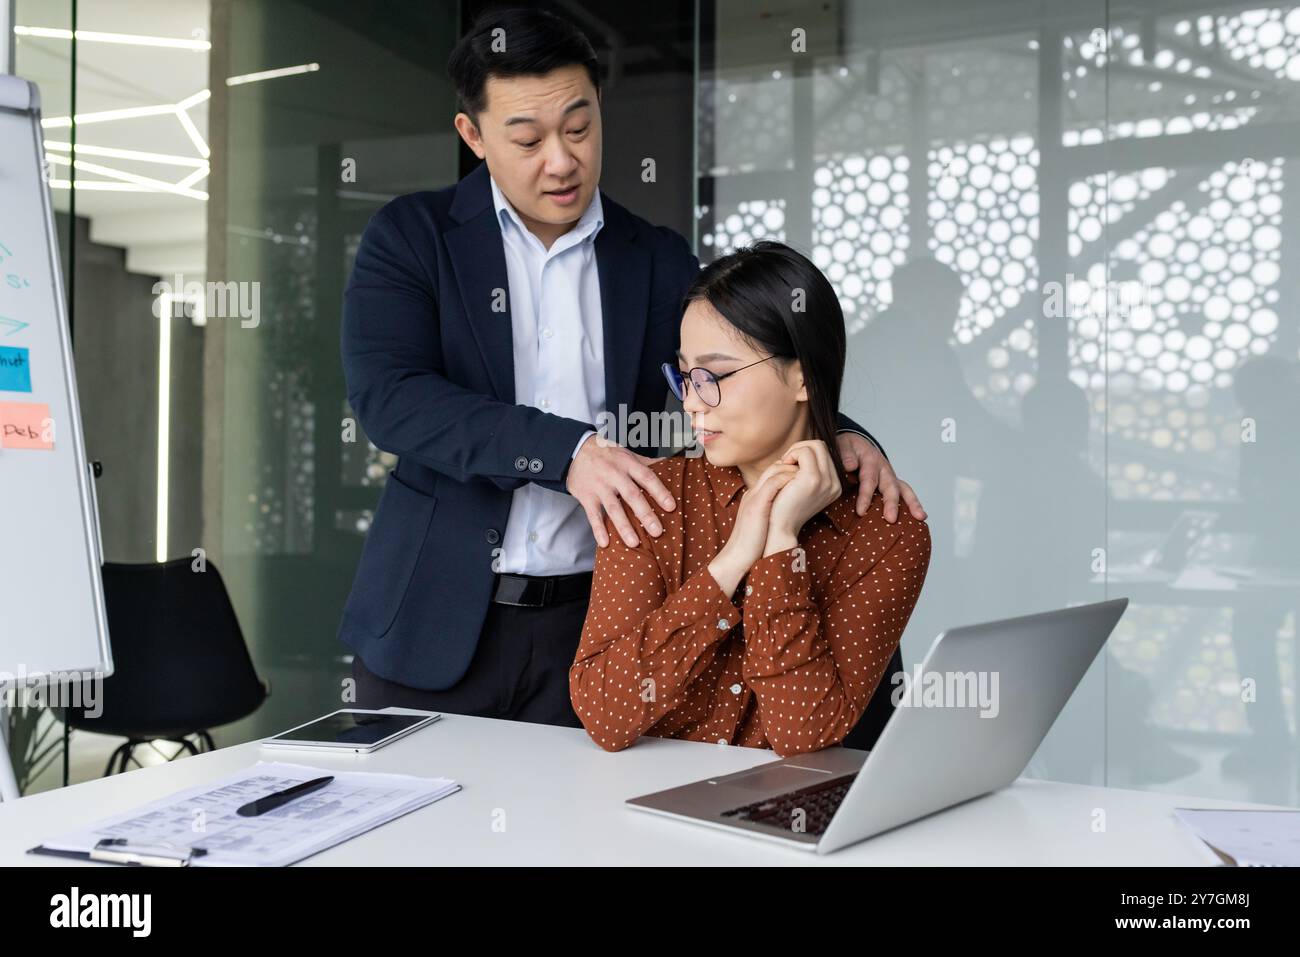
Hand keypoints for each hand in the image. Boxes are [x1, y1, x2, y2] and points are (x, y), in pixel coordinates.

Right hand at [567, 437, 675, 547]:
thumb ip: (648, 463)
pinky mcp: (586, 496)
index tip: (671, 507)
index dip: (660, 492)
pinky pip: (593, 515)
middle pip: (632, 495)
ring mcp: (599, 486)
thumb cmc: (607, 454)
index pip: (647, 477)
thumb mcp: (627, 454)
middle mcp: (614, 474)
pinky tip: (605, 543)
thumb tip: (671, 464)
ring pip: (613, 508)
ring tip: (634, 543)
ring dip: (624, 526)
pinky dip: (598, 529)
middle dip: (645, 514)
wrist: (576, 450)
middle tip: (657, 531)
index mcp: (628, 464)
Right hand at [707, 461, 797, 594]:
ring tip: (808, 479)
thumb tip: (792, 509)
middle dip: (795, 467)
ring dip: (794, 471)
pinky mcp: (756, 505)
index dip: (791, 471)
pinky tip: (801, 487)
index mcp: (755, 495)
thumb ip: (774, 511)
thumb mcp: (764, 522)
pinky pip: (774, 483)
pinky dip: (789, 480)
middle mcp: (754, 492)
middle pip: (775, 466)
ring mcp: (754, 497)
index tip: (807, 479)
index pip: (774, 471)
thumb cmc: (753, 544)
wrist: (737, 557)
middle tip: (811, 475)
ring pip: (775, 470)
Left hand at [766, 440, 842, 550]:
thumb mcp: (800, 485)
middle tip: (786, 461)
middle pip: (821, 446)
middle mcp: (835, 483)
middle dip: (801, 448)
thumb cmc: (784, 504)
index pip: (824, 453)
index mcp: (834, 485)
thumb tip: (803, 447)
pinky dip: (792, 454)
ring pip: (815, 445)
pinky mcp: (813, 479)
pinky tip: (783, 465)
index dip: (805, 453)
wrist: (780, 526)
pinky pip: (805, 451)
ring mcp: (827, 481)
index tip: (791, 464)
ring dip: (796, 450)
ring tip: (784, 464)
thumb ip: (807, 468)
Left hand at [836, 432, 926, 522]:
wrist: (855, 444)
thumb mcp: (843, 445)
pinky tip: (920, 516)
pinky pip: (905, 493)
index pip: (869, 480)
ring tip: (920, 517)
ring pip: (903, 489)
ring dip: (912, 504)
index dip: (865, 496)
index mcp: (870, 460)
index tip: (861, 511)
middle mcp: (884, 469)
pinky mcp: (892, 483)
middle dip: (892, 503)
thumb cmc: (848, 448)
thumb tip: (850, 466)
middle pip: (890, 486)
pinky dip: (913, 504)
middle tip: (891, 519)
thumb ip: (845, 455)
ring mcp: (890, 476)